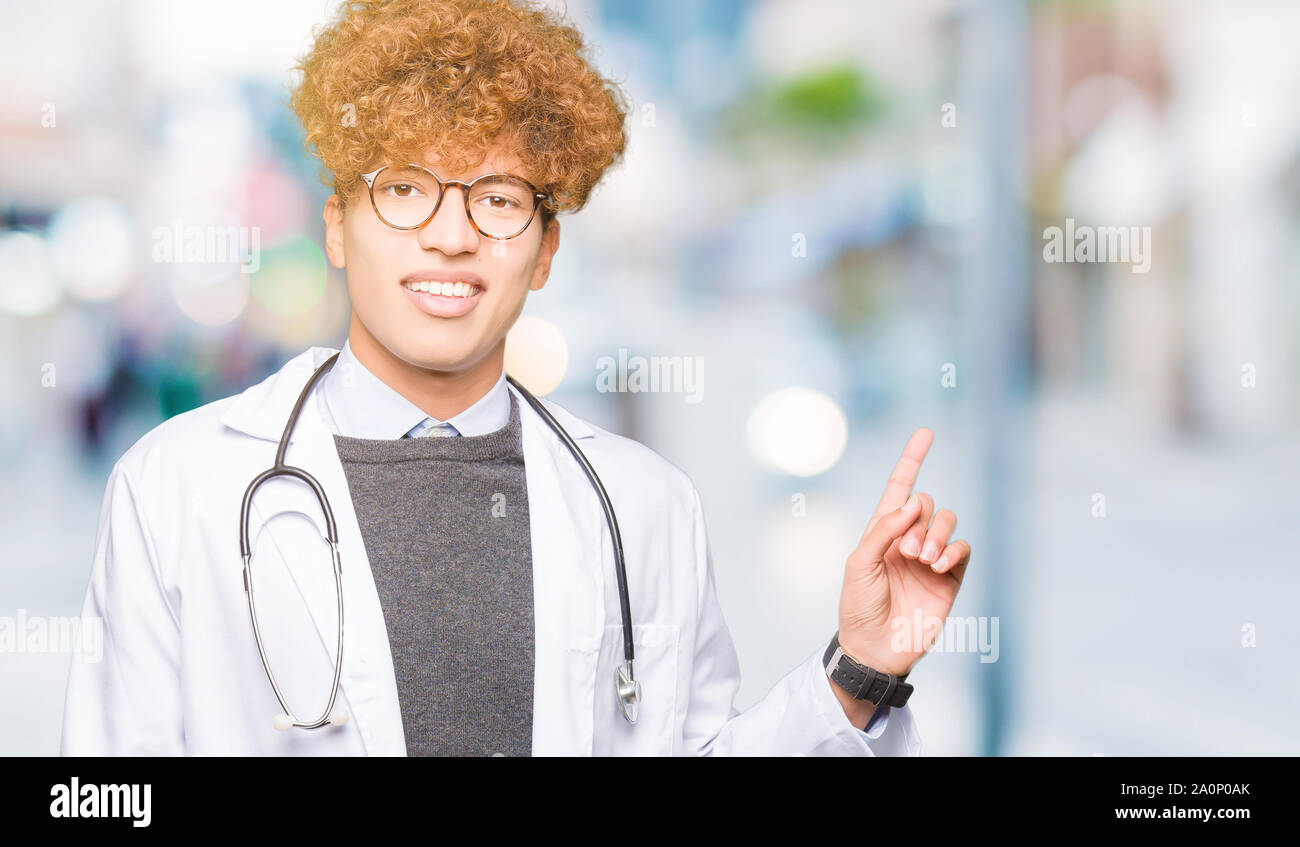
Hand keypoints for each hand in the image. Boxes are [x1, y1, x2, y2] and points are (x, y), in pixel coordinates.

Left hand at [835, 427, 970, 677]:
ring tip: (924, 562)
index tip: (926, 433)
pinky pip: (963, 550)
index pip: (899, 487)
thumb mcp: (860, 564)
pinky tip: (940, 566)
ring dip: (937, 536)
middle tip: (908, 553)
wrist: (875, 649)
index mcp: (882, 530)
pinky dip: (954, 551)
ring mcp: (930, 558)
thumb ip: (884, 530)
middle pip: (926, 503)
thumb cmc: (858, 606)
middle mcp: (908, 539)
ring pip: (947, 522)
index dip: (912, 459)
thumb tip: (912, 504)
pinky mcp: (950, 579)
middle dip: (919, 521)